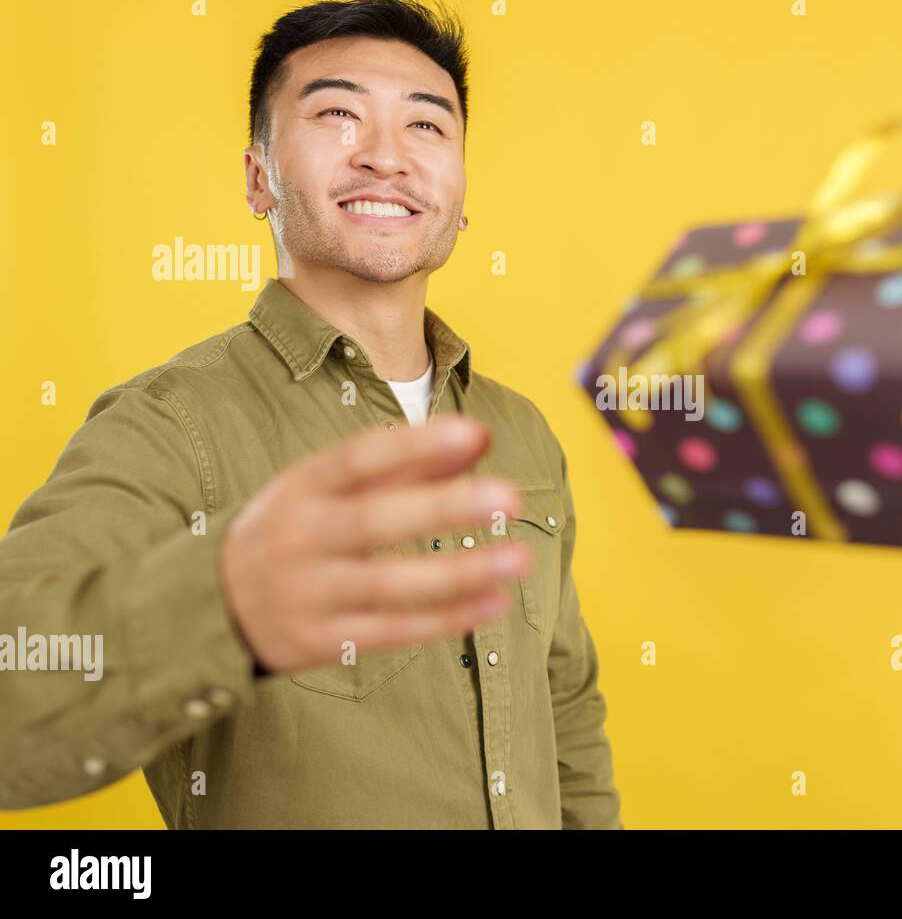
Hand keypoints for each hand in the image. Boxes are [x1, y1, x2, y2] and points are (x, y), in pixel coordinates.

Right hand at [217, 415, 531, 674]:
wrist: (207, 607)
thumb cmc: (292, 531)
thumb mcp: (329, 489)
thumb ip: (407, 464)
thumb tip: (480, 439)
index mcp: (301, 488)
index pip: (359, 459)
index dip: (417, 445)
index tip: (475, 432)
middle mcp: (299, 538)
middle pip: (375, 521)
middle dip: (445, 507)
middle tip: (510, 495)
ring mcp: (306, 594)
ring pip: (389, 586)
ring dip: (459, 573)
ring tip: (520, 557)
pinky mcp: (318, 643)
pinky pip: (391, 632)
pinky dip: (444, 619)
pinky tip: (493, 602)